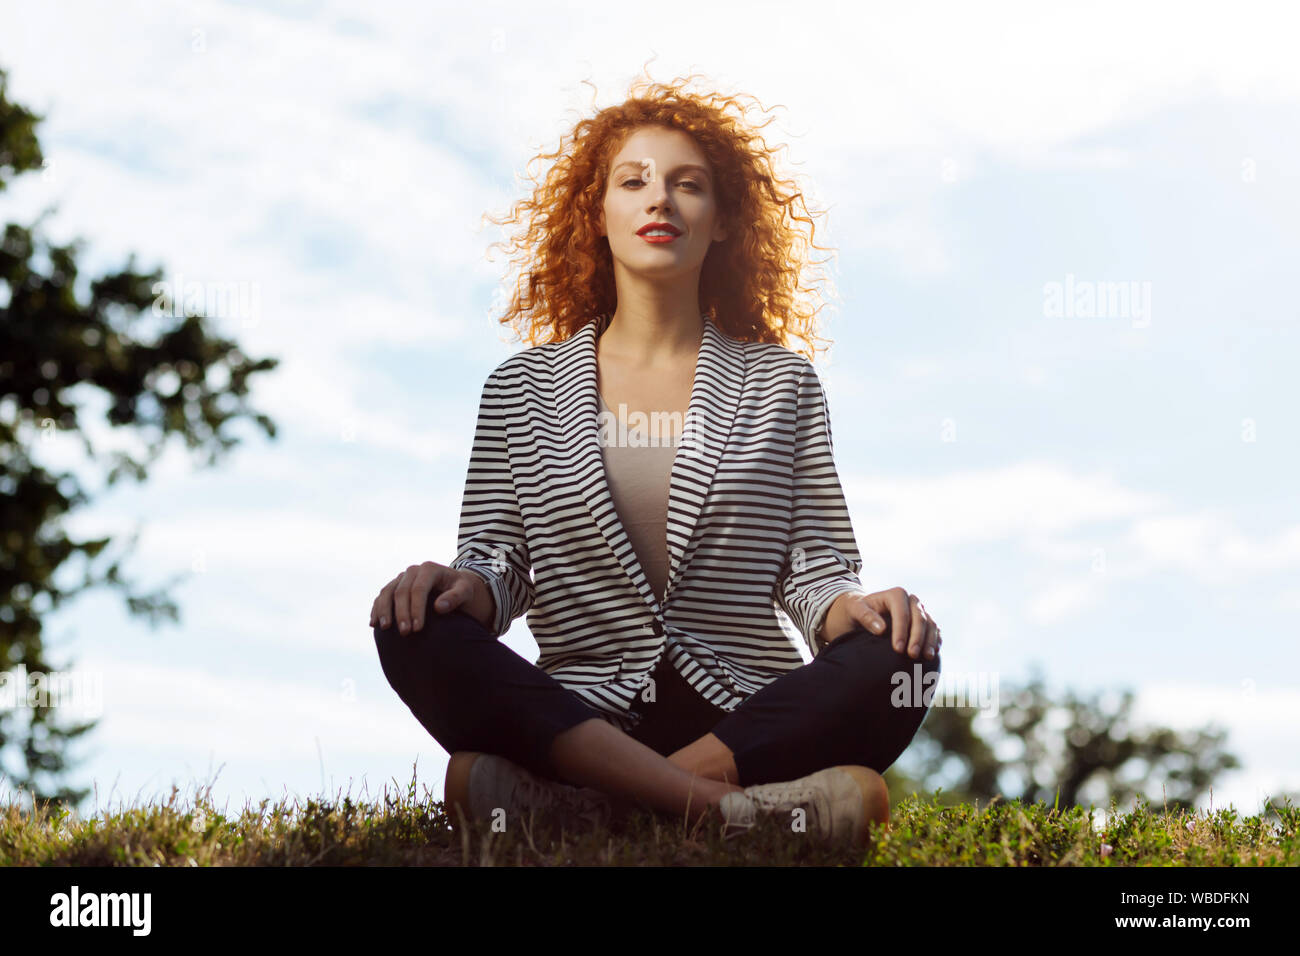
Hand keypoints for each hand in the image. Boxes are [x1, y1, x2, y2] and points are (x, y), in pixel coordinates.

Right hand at [369, 561, 489, 633]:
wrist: (456, 587)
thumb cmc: (463, 590)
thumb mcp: (466, 592)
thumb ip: (455, 597)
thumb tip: (439, 607)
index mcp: (429, 569)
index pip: (419, 589)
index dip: (416, 609)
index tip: (417, 629)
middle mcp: (413, 571)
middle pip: (401, 591)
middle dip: (401, 613)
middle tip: (405, 633)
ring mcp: (402, 578)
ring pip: (387, 592)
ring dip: (383, 610)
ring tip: (385, 628)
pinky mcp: (395, 586)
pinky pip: (382, 596)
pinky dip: (377, 608)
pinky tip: (374, 623)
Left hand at [823, 587, 940, 660]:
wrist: (863, 613)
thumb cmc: (857, 611)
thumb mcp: (855, 610)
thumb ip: (865, 616)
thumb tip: (881, 629)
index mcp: (896, 595)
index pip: (902, 613)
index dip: (901, 631)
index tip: (897, 649)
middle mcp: (911, 601)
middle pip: (919, 618)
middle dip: (917, 638)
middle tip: (912, 655)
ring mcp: (920, 611)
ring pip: (930, 624)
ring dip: (929, 641)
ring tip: (926, 657)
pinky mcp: (925, 622)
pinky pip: (934, 631)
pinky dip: (935, 642)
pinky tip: (932, 654)